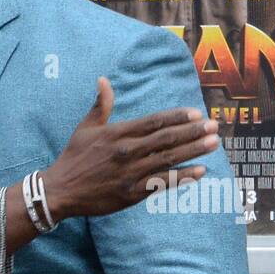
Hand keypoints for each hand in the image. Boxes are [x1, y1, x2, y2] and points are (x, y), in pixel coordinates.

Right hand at [42, 78, 216, 221]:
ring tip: (213, 144)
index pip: (154, 121)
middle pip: (166, 139)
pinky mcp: (131, 193)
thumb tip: (103, 80)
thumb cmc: (73, 158)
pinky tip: (199, 171)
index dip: (176, 117)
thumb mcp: (85, 128)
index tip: (195, 113)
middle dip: (193, 132)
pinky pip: (162, 183)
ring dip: (193, 151)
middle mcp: (127, 152)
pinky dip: (182, 177)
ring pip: (168, 159)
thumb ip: (100, 105)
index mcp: (118, 134)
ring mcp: (130, 173)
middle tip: (214, 126)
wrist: (60, 191)